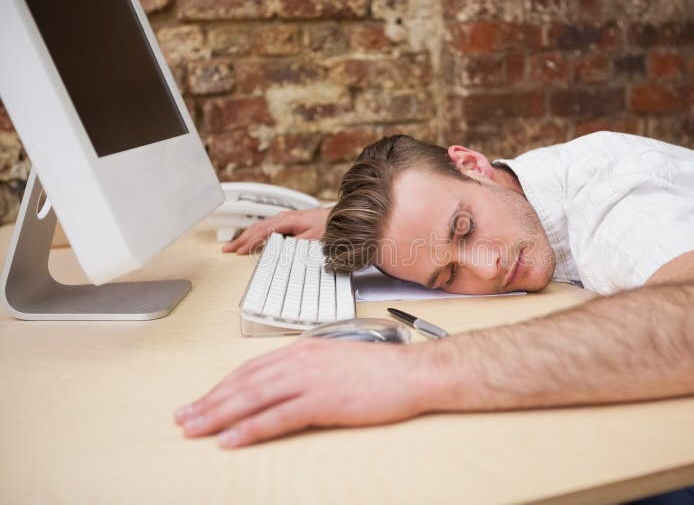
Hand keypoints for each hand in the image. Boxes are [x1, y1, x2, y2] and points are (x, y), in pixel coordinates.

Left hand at [174, 338, 432, 447]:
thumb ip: (308, 370)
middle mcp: (300, 361)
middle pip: (244, 382)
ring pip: (252, 398)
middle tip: (183, 417)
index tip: (202, 399)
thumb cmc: (380, 370)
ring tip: (194, 429)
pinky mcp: (321, 402)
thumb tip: (285, 386)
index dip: (222, 385)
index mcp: (303, 350)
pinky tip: (229, 440)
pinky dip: (248, 429)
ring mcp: (310, 380)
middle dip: (210, 401)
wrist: (412, 372)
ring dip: (219, 414)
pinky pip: (276, 417)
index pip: (251, 368)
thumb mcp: (336, 361)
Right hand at [221, 206, 330, 254]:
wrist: (338, 216)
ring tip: (234, 245)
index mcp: (287, 220)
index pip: (262, 232)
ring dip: (246, 236)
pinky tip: (251, 239)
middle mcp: (284, 217)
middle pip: (257, 228)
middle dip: (241, 239)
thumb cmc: (328, 225)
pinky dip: (255, 233)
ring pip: (260, 227)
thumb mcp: (313, 238)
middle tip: (227, 249)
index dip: (249, 242)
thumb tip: (280, 251)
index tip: (239, 251)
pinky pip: (266, 227)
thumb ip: (296, 244)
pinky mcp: (287, 221)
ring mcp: (285, 218)